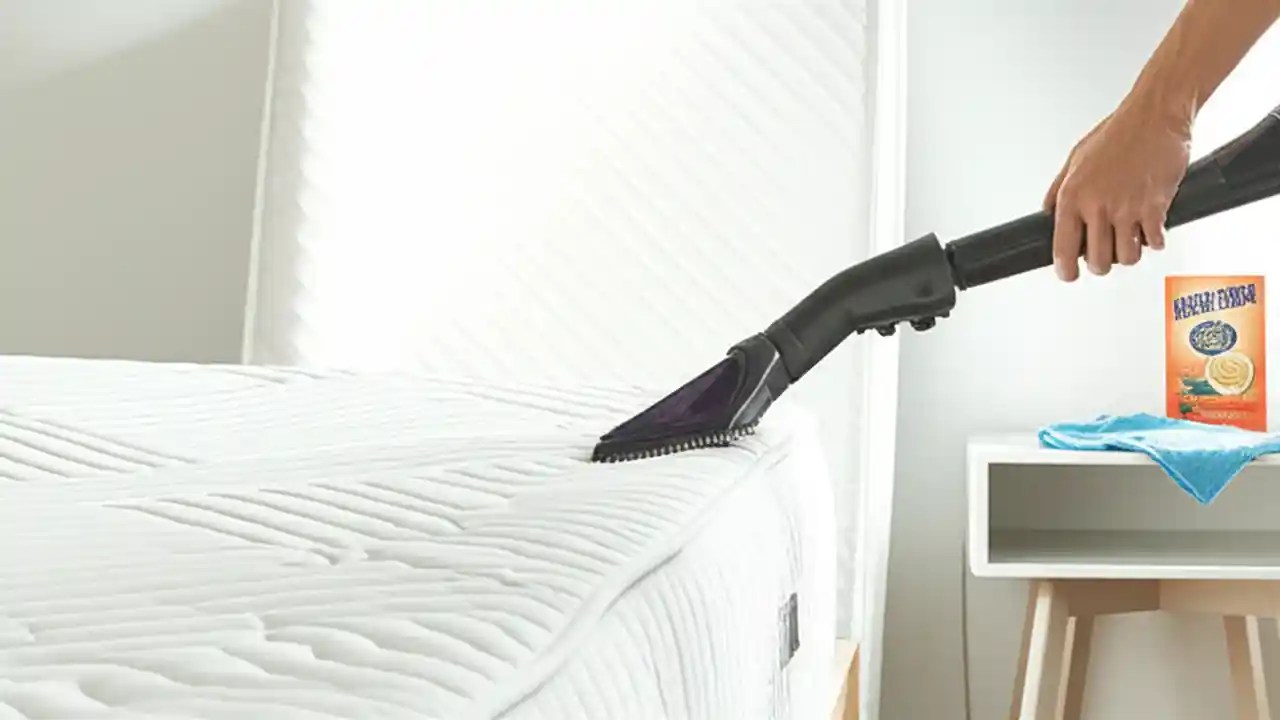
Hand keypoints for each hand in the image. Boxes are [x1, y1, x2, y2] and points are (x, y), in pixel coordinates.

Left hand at [1043, 101, 1191, 280]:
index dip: (1066, 270)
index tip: (1069, 274)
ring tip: (1129, 238)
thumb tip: (1047, 213)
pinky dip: (1153, 241)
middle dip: (1101, 264)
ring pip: (1127, 258)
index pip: (1063, 249)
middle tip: (1105, 253)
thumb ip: (1059, 189)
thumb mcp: (1075, 159)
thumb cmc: (1117, 133)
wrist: (1155, 116)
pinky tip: (1150, 229)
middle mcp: (1097, 206)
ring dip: (1129, 253)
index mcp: (1072, 197)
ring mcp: (1127, 209)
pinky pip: (1154, 243)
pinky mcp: (1156, 207)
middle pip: (1098, 262)